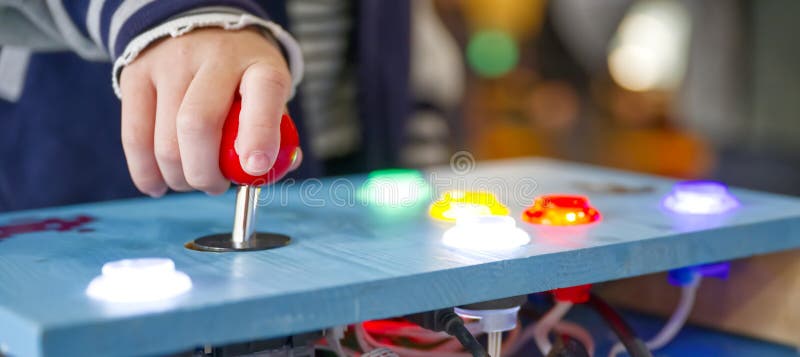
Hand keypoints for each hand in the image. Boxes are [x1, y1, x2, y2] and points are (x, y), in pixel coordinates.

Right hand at [119, 28, 301, 196]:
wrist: (200, 27)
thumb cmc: (243, 78)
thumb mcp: (271, 96)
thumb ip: (277, 136)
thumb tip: (270, 171)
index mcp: (259, 64)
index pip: (264, 92)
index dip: (260, 133)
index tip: (255, 167)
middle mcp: (214, 58)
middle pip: (198, 125)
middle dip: (205, 174)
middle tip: (216, 185)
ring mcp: (169, 64)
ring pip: (165, 142)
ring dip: (180, 178)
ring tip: (193, 179)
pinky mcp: (135, 75)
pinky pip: (134, 140)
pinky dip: (147, 175)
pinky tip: (159, 184)